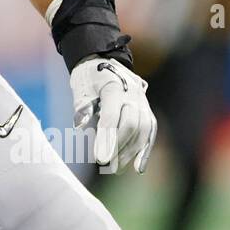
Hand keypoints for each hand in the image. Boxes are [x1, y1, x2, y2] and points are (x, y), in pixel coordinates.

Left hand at [70, 57, 156, 173]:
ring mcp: (142, 102)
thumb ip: (82, 106)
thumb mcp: (81, 88)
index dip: (106, 138)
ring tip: (116, 168)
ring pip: (143, 130)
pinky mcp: (146, 110)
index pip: (111, 116)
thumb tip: (80, 126)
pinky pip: (150, 131)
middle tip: (106, 164)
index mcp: (113, 87)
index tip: (100, 158)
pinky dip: (144, 150)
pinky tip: (139, 168)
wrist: (104, 61)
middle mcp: (132, 94)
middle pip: (131, 124)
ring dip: (130, 151)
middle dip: (119, 146)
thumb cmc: (89, 77)